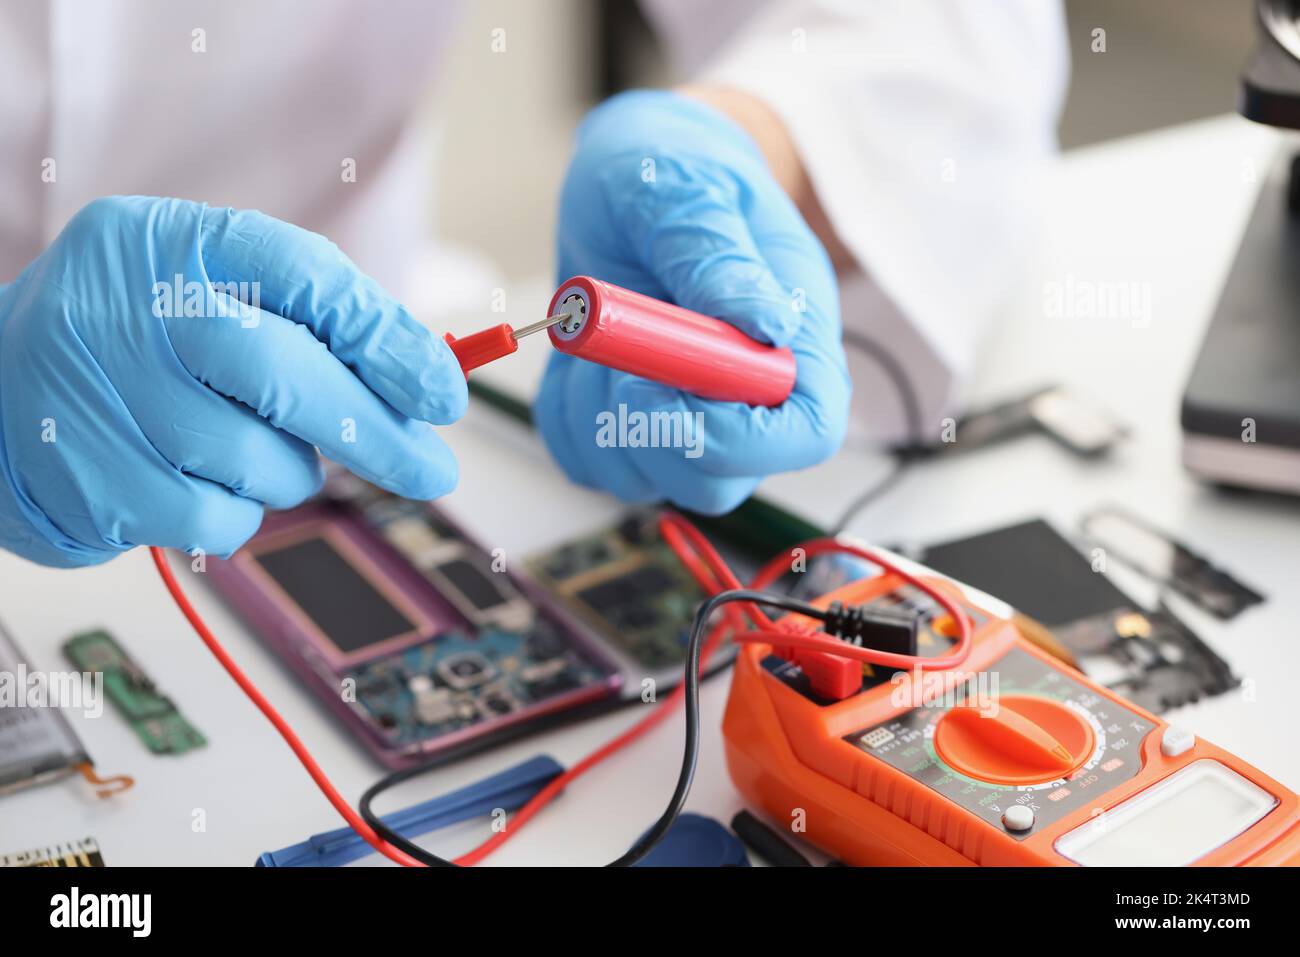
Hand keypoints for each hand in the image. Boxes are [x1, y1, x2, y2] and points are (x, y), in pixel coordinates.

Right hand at [0, 196, 466, 566]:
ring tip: (253, 449)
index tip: (443, 391)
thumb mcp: (214, 294)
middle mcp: (127, 305)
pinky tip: (201, 480)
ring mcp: (98, 392)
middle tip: (429, 469)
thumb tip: (426, 386)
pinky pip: (214, 516)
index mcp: (173, 241)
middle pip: (283, 373)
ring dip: (288, 472)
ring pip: (255, 457)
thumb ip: (312, 324)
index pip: (305, 276)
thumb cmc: (140, 344)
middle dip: (373, 430)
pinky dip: (236, 511)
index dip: (386, 339)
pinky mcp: (88, 476)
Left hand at [534, 90, 849, 514]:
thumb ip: (719, 256)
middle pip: (720, 481)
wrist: (639, 173)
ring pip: (645, 479)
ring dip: (599, 420)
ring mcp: (689, 416)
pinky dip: (567, 416)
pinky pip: (588, 460)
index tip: (666, 382)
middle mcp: (748, 394)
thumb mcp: (690, 189)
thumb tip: (764, 323)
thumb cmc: (680, 172)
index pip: (804, 434)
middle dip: (651, 434)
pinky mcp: (629, 422)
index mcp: (795, 341)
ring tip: (599, 335)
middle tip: (618, 362)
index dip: (737, 435)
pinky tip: (579, 356)